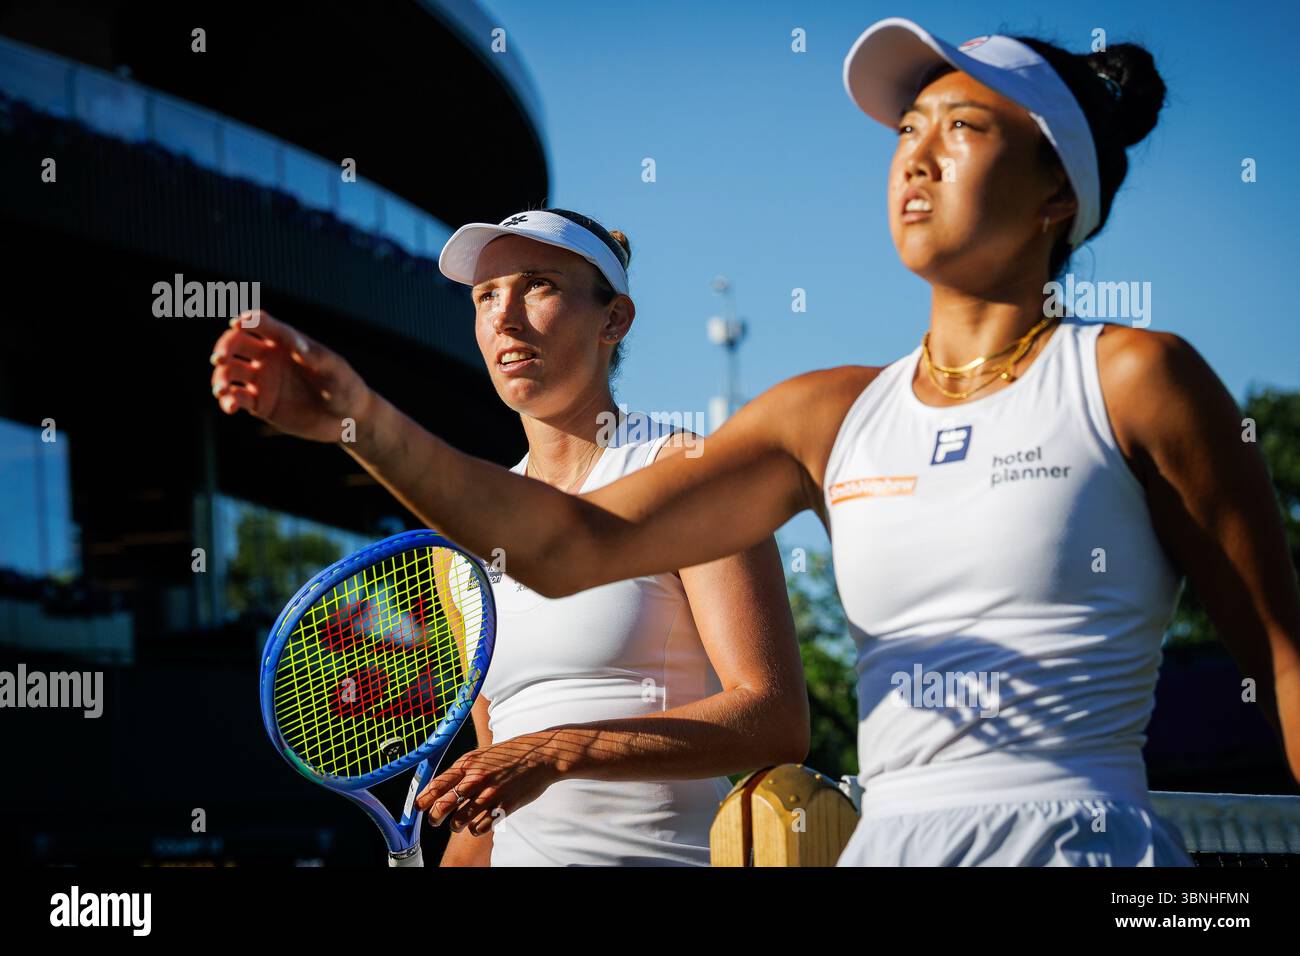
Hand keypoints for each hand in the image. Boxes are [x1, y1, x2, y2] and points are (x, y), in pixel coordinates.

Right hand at [209, 310, 371, 442]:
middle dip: (224, 348)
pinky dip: (228, 401)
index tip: (238, 323)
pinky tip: (230, 406)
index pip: (262, 324)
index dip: (248, 321)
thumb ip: (314, 357)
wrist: (347, 418)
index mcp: (286, 341)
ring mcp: (262, 380)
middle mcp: (269, 356)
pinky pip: (237, 399)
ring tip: (222, 390)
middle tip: (219, 358)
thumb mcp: (333, 370)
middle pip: (236, 344)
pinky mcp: (260, 404)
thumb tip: (297, 345)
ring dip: (221, 378)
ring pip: (231, 372)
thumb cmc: (344, 386)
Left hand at [415, 734, 562, 835]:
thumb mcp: (482, 754)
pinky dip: (474, 829)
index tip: (418, 807)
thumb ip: (462, 769)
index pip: (438, 784)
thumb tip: (440, 784)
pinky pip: (480, 827)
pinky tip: (477, 824)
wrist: (541, 756)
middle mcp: (476, 779)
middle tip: (435, 821)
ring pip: (459, 821)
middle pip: (444, 806)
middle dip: (435, 817)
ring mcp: (490, 794)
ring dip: (455, 825)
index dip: (424, 799)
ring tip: (457, 824)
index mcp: (469, 764)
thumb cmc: (510, 754)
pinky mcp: (504, 806)